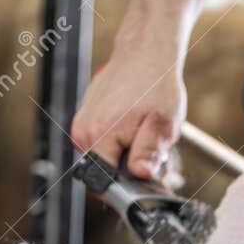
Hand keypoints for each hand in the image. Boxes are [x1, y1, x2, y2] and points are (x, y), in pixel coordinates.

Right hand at [71, 46, 186, 180]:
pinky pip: (101, 145)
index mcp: (99, 136)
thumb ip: (149, 153)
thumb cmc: (156, 86)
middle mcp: (82, 133)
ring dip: (124, 157)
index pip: (106, 185)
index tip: (146, 179)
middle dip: (128, 172)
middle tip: (149, 150)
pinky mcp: (84, 120)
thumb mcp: (163, 124)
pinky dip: (118, 143)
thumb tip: (141, 174)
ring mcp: (80, 126)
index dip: (128, 189)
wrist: (144, 54)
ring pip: (103, 160)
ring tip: (141, 135)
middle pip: (104, 174)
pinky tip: (132, 128)